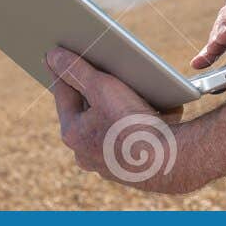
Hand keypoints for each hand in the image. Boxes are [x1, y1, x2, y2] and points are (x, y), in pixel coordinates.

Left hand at [45, 47, 193, 194]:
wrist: (172, 162)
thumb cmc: (133, 124)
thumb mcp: (102, 87)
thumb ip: (76, 69)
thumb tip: (52, 56)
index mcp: (74, 134)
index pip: (63, 93)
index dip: (62, 70)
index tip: (54, 55)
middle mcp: (86, 153)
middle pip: (88, 110)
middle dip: (98, 89)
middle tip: (100, 68)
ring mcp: (110, 163)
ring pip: (112, 126)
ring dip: (123, 106)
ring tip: (134, 86)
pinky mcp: (133, 169)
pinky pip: (134, 139)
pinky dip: (144, 123)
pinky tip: (159, 110)